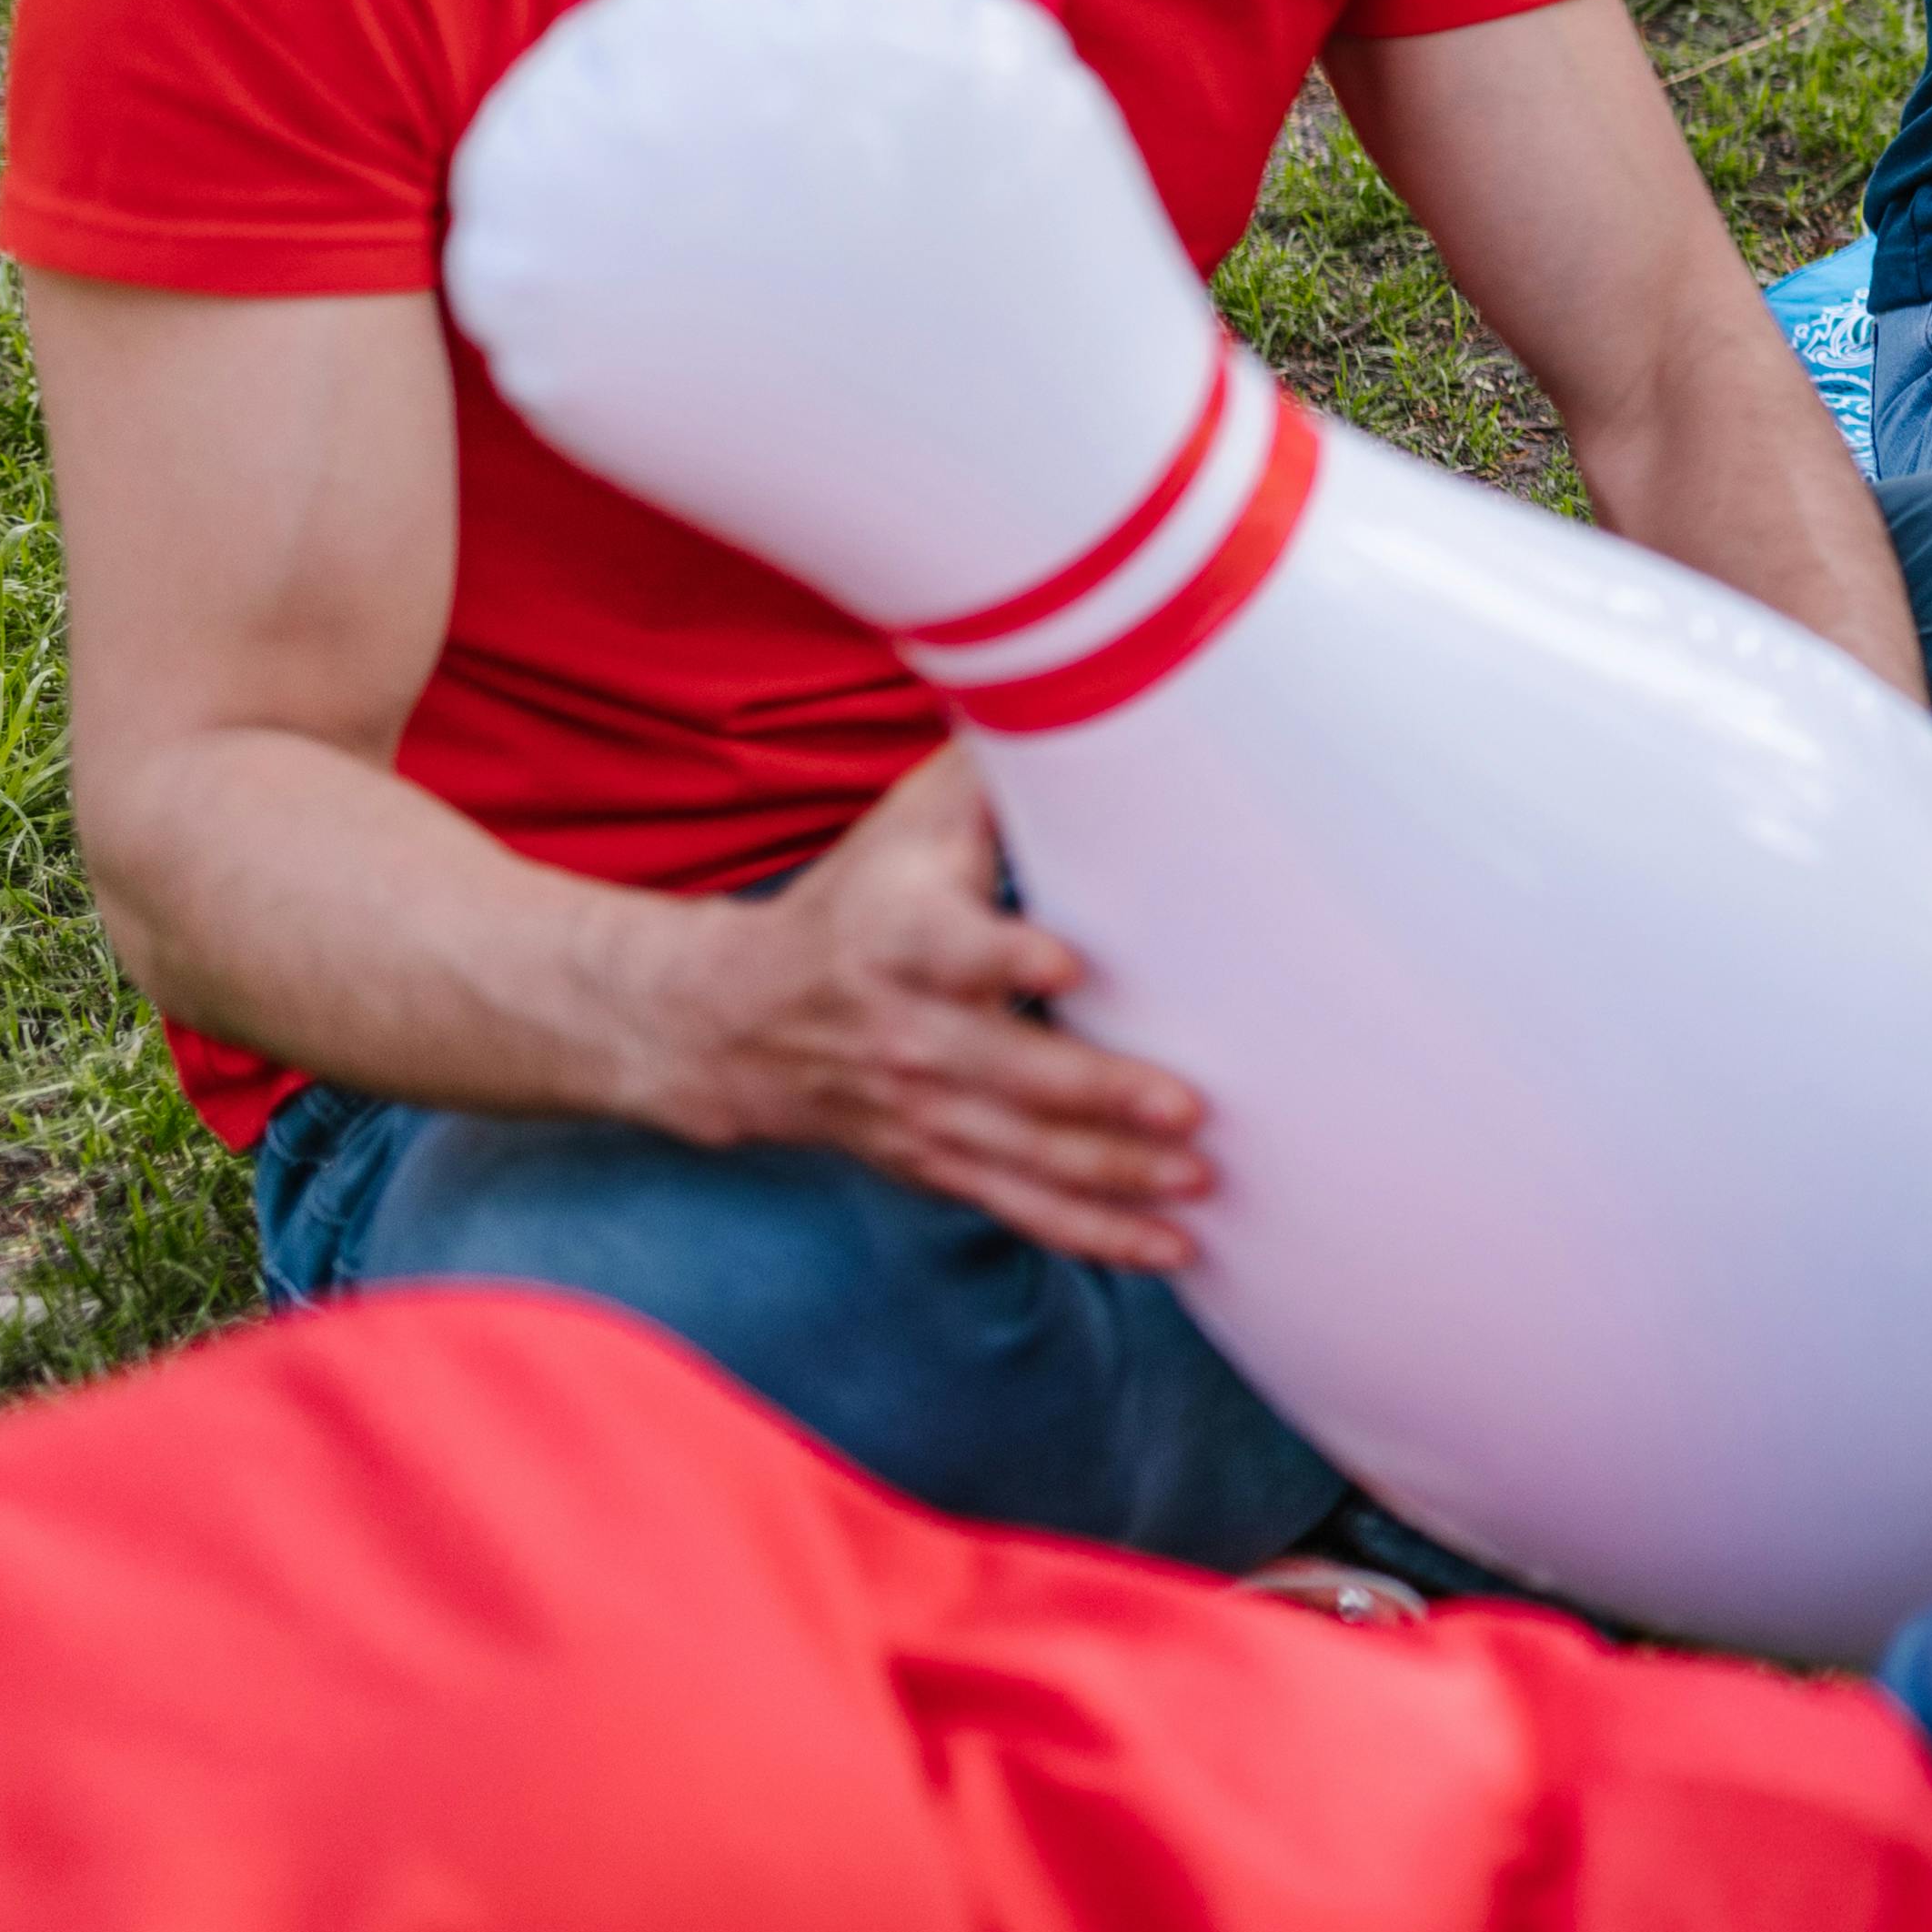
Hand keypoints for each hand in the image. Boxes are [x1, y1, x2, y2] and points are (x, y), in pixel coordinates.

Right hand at [621, 745, 1211, 1269]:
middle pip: (1009, 1076)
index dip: (1008, 959)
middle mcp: (910, 1037)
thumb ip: (994, 770)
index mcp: (905, 940)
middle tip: (1191, 1111)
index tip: (1068, 964)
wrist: (732, 1021)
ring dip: (1113, 1180)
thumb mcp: (909, 822)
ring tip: (1199, 1188)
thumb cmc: (859, 894)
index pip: (959, 953)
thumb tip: (1097, 679)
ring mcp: (922, 1113)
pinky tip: (1171, 1252)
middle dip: (1100, 1098)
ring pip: (1023, 1159)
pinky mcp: (937, 1163)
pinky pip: (1020, 1208)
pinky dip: (1094, 1235)